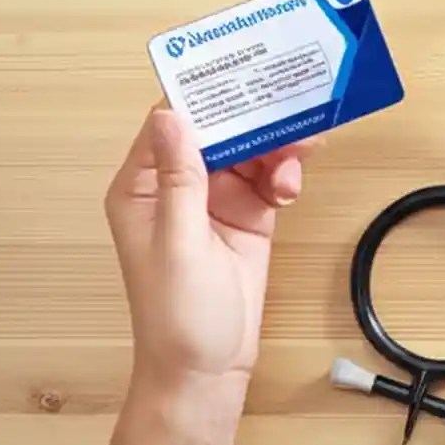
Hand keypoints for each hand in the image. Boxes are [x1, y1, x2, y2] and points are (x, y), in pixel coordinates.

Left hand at [103, 107, 319, 386]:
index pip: (171, 123)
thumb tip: (172, 116)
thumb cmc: (178, 316)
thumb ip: (180, 179)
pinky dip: (285, 176)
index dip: (204, 95)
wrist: (208, 370)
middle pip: (219, 131)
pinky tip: (291, 190)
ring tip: (301, 156)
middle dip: (255, 119)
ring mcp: (214, 201)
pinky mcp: (248, 217)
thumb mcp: (178, 243)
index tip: (241, 74)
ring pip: (251, 151)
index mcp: (143, 186)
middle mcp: (176, 186)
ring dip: (278, 149)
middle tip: (292, 108)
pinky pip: (270, 178)